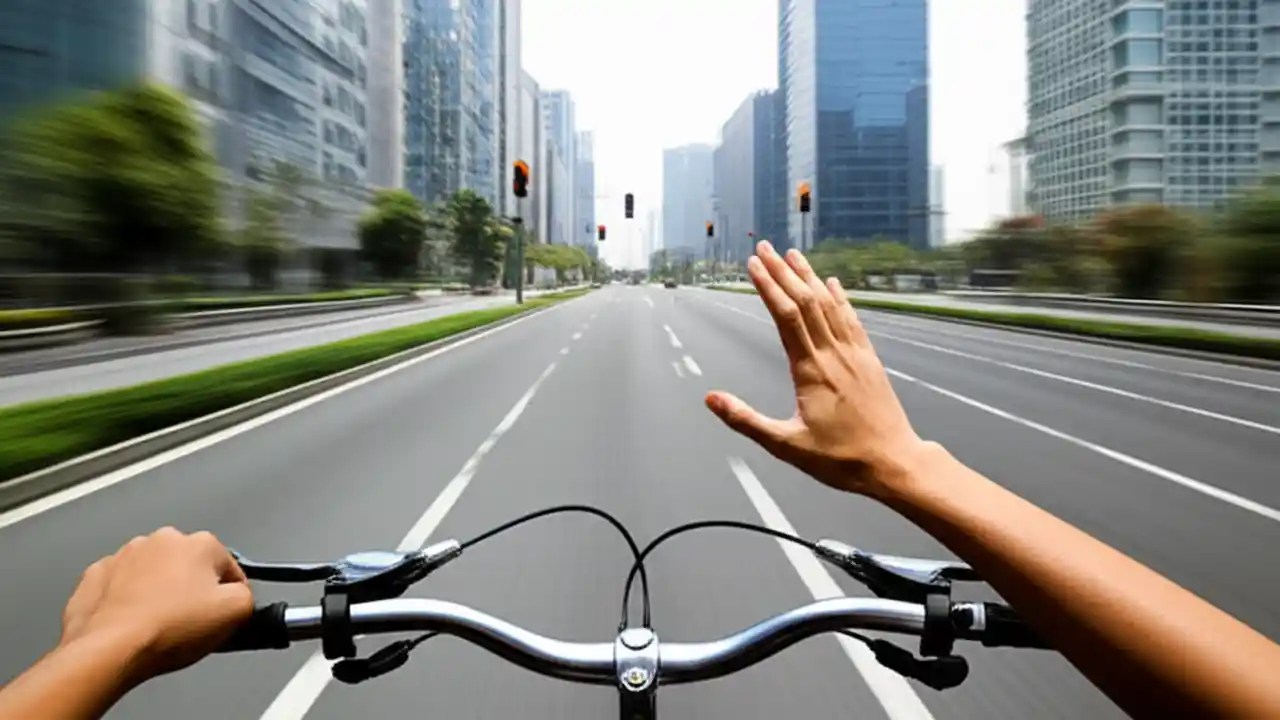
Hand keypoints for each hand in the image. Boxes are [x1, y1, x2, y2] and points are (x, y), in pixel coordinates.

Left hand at [60, 527, 252, 684]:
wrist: (110, 650)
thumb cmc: (167, 629)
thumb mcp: (237, 613)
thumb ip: (248, 596)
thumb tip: (240, 596)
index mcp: (200, 543)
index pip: (230, 568)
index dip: (231, 595)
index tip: (223, 615)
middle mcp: (162, 541)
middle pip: (190, 567)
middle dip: (192, 590)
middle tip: (190, 623)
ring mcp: (125, 555)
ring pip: (154, 574)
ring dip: (159, 593)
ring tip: (159, 626)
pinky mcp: (97, 575)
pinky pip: (121, 586)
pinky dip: (128, 601)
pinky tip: (132, 623)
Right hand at [706, 242, 929, 497]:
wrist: (894, 463)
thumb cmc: (841, 459)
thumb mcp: (786, 445)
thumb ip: (745, 421)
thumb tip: (711, 399)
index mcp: (812, 370)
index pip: (786, 316)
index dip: (768, 287)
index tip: (753, 266)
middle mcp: (834, 354)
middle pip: (806, 301)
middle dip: (782, 272)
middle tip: (764, 248)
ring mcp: (855, 354)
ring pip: (830, 304)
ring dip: (809, 276)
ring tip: (793, 255)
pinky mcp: (869, 360)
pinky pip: (852, 320)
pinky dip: (840, 297)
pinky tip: (833, 283)